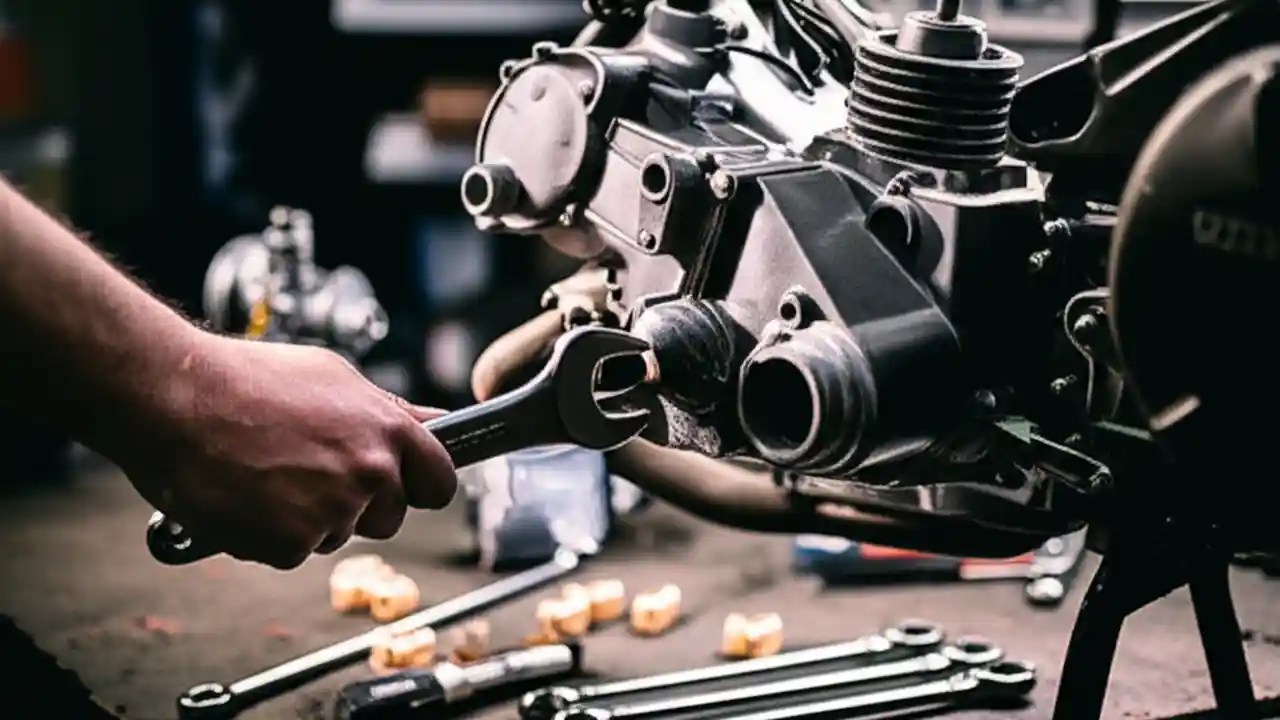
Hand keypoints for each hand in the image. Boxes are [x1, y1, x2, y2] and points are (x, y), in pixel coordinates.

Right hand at [120, 334, 456, 568]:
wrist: (175, 399)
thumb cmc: (247, 380)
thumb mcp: (334, 376)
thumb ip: (391, 411)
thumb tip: (439, 423)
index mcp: (388, 431)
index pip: (439, 483)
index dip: (420, 486)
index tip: (402, 486)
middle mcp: (369, 474)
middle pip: (390, 518)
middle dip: (361, 506)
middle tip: (312, 474)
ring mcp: (332, 511)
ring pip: (337, 534)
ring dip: (309, 517)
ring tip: (267, 472)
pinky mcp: (290, 544)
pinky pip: (293, 552)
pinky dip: (271, 535)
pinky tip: (246, 496)